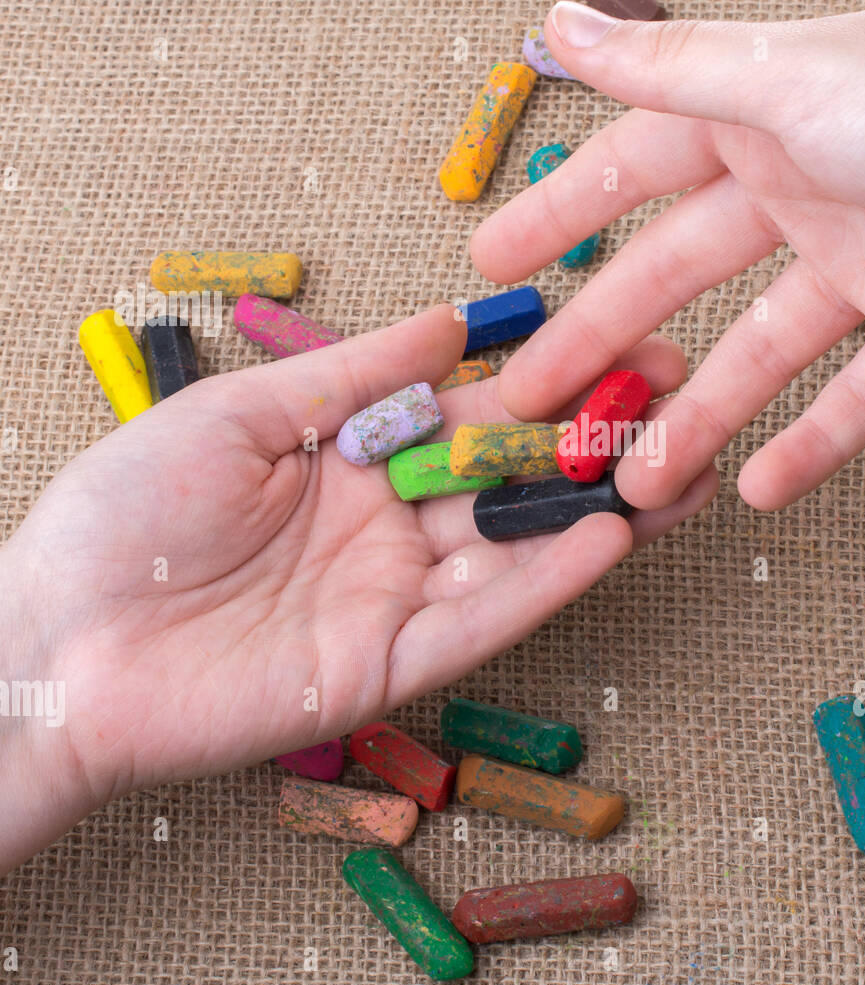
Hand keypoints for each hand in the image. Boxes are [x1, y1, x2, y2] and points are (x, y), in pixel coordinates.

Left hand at [0, 306, 714, 869]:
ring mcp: (393, 598)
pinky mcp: (386, 665)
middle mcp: (390, 527)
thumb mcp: (238, 414)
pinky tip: (605, 538)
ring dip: (598, 513)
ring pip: (515, 551)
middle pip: (514, 482)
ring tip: (678, 467)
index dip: (550, 380)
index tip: (627, 342)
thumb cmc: (126, 517)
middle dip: (597, 441)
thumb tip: (452, 319)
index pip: (476, 413)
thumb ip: (353, 375)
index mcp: (355, 460)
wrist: (59, 642)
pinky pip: (481, 620)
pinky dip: (544, 582)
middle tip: (683, 399)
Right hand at [472, 3, 864, 510]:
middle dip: (607, 337)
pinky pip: (854, 395)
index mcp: (771, 118)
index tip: (495, 264)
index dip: (564, 213)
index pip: (639, 168)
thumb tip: (558, 24)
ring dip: (697, 415)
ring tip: (637, 482)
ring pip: (760, 351)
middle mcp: (810, 187)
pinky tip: (758, 488)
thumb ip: (672, 68)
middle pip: (684, 274)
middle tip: (536, 401)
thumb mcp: (791, 80)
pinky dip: (810, 441)